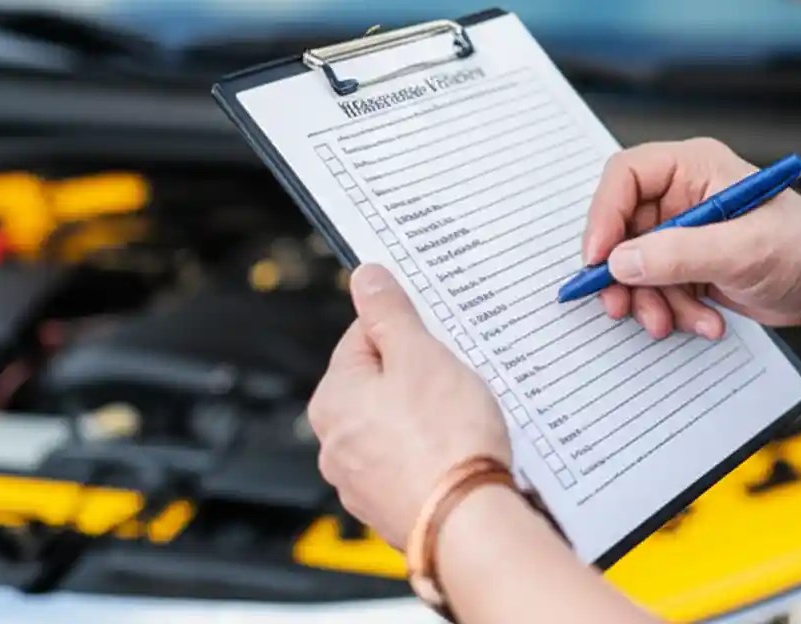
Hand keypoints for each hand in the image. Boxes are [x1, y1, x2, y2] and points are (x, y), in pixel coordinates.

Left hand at [308, 264, 510, 547]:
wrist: (467, 522)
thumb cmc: (445, 441)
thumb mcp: (420, 355)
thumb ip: (389, 313)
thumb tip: (366, 278)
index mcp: (332, 398)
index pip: (362, 337)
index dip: (405, 332)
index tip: (434, 337)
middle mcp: (334, 442)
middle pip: (378, 384)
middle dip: (418, 377)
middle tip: (454, 380)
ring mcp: (358, 480)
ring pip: (395, 426)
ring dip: (426, 418)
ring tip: (460, 421)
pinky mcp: (387, 506)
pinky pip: (408, 463)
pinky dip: (430, 455)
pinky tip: (455, 454)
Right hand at [583, 138, 800, 336]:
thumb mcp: (741, 250)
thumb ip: (678, 254)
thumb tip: (621, 261)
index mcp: (693, 167)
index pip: (625, 177)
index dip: (603, 215)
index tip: (599, 258)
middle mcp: (682, 195)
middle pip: (621, 227)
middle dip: (624, 273)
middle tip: (622, 305)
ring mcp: (684, 232)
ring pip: (635, 265)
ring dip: (650, 300)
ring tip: (675, 321)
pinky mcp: (689, 264)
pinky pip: (657, 287)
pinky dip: (673, 310)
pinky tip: (704, 321)